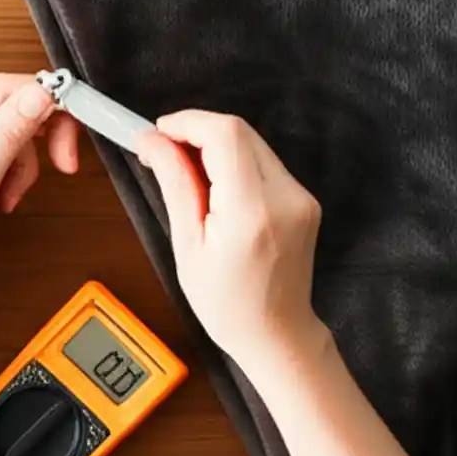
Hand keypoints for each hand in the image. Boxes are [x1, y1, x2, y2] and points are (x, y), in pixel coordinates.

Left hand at [0, 74, 79, 312]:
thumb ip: (8, 134)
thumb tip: (40, 94)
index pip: (3, 87)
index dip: (45, 100)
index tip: (75, 118)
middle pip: (7, 107)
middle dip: (38, 136)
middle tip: (63, 161)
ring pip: (6, 134)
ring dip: (21, 165)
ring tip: (9, 198)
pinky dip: (8, 176)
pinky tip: (0, 200)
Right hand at [137, 111, 326, 364]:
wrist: (276, 333)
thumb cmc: (226, 303)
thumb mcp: (188, 246)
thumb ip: (175, 184)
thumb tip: (151, 141)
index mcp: (252, 211)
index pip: (225, 135)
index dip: (187, 122)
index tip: (158, 132)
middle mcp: (285, 196)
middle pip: (240, 130)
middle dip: (197, 130)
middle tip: (163, 151)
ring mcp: (301, 196)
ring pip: (253, 142)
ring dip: (215, 144)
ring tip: (184, 170)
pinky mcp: (304, 198)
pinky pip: (264, 161)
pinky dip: (234, 160)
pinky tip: (213, 185)